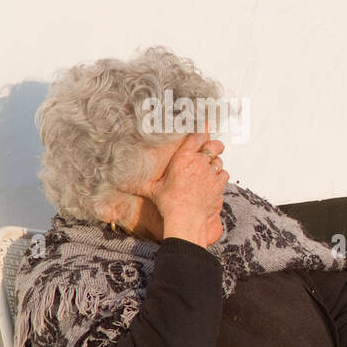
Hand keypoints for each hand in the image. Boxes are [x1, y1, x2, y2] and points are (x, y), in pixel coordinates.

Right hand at [135, 131, 227, 246]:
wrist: (185, 217)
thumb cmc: (169, 202)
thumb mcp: (153, 189)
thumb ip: (140, 184)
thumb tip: (122, 185)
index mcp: (183, 158)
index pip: (197, 137)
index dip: (202, 133)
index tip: (205, 129)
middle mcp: (199, 162)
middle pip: (215, 144)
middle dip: (214, 145)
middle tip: (212, 148)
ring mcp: (211, 172)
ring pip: (219, 161)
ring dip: (215, 164)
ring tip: (209, 169)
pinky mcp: (219, 184)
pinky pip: (224, 174)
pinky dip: (220, 176)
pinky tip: (213, 181)